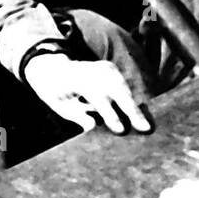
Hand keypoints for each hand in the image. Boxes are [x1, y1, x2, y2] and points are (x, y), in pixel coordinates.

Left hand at [23, 53, 151, 134]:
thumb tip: (92, 125)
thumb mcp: (59, 104)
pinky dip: (133, 97)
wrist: (52, 68)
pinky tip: (142, 113)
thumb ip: (75, 114)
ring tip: (146, 124)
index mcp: (76, 80)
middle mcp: (91, 71)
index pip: (97, 98)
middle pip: (116, 90)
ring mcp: (102, 67)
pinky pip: (124, 84)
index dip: (109, 114)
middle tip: (145, 128)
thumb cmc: (56, 92)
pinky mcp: (110, 68)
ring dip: (136, 105)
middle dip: (131, 109)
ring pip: (123, 87)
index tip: (120, 130)